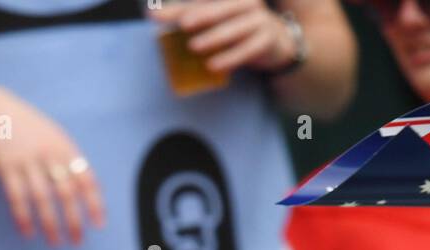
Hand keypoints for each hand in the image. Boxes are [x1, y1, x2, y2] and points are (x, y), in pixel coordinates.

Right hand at [0, 84, 104, 244]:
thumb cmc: (30, 130)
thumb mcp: (56, 138)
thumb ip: (72, 161)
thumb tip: (92, 192)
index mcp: (64, 148)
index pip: (85, 179)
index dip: (94, 203)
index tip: (98, 225)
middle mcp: (48, 154)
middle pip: (66, 192)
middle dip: (73, 220)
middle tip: (77, 242)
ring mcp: (27, 160)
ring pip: (42, 197)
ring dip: (50, 224)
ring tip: (54, 243)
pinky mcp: (6, 166)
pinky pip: (16, 196)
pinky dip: (23, 216)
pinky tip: (27, 233)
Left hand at [150, 0, 297, 73]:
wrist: (277, 41)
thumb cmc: (238, 25)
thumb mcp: (213, 17)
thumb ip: (184, 13)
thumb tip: (152, 13)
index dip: (186, 5)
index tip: (165, 14)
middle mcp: (246, 1)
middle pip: (221, 7)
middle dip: (201, 14)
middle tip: (183, 23)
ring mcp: (259, 19)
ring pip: (234, 28)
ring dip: (214, 37)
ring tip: (194, 47)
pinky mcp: (266, 39)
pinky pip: (247, 49)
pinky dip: (230, 57)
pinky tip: (214, 65)